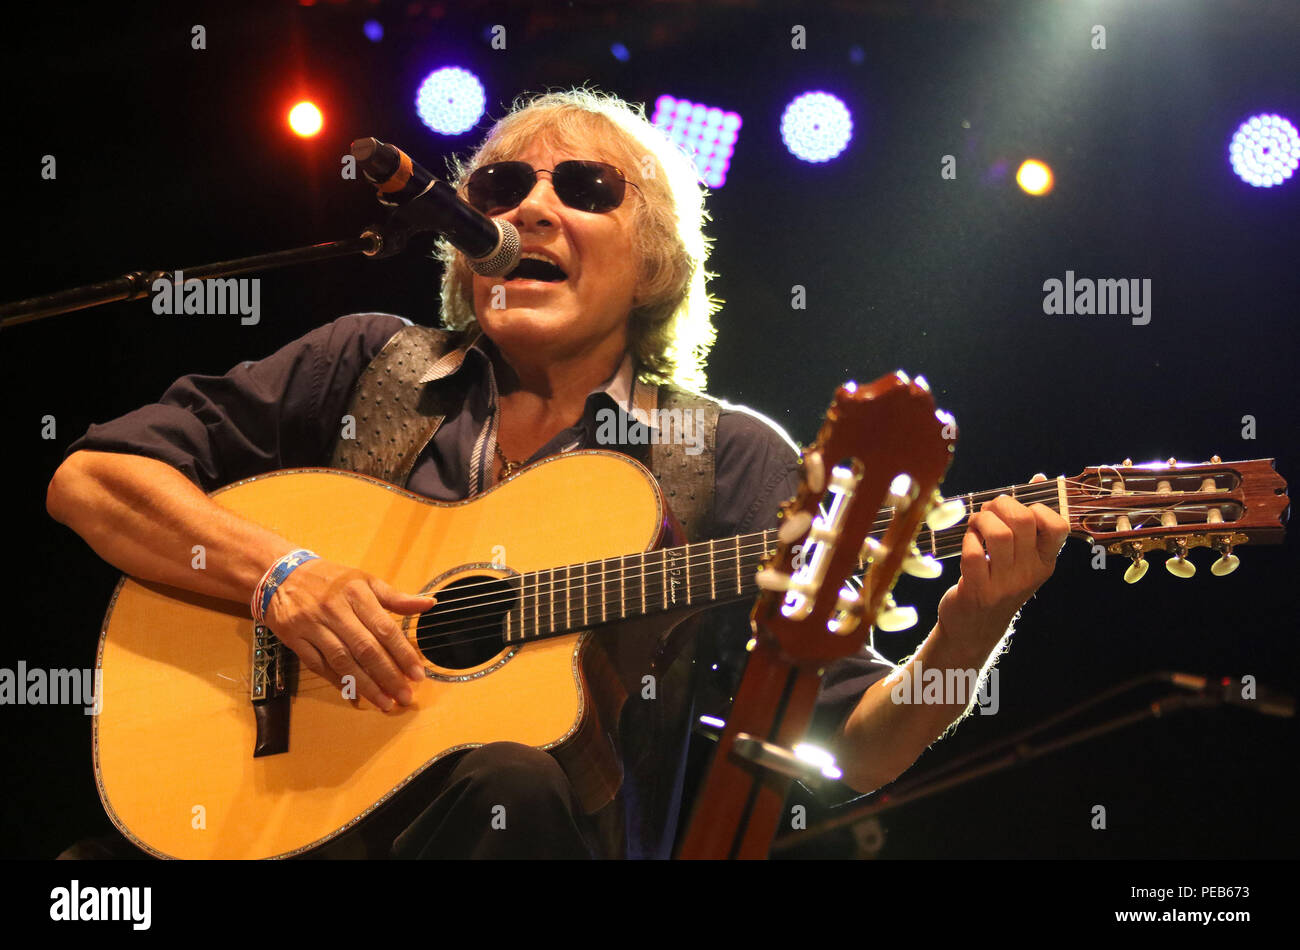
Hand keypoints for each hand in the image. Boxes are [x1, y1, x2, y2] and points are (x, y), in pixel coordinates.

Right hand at [263, 558, 434, 710]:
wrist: (280, 575)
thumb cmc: (329, 579)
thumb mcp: (364, 580)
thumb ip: (396, 597)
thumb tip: (429, 604)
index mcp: (356, 592)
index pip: (384, 628)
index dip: (403, 653)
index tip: (418, 674)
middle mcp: (334, 609)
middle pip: (365, 649)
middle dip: (388, 676)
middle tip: (405, 696)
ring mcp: (312, 625)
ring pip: (342, 661)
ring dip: (366, 685)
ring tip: (385, 703)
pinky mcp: (294, 639)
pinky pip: (319, 666)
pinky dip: (337, 682)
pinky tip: (354, 695)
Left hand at [936, 473, 1069, 661]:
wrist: (974, 628)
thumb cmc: (998, 582)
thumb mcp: (1021, 556)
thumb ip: (1030, 520)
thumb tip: (1039, 479)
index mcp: (1045, 561)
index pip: (1058, 525)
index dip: (1036, 507)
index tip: (1019, 511)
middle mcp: (1030, 572)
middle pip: (1022, 520)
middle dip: (1000, 504)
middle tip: (988, 511)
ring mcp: (1005, 584)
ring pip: (998, 534)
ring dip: (981, 520)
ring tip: (975, 526)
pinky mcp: (978, 591)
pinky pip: (974, 554)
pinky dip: (967, 541)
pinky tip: (967, 543)